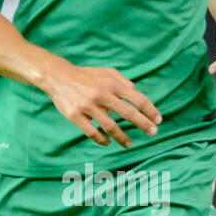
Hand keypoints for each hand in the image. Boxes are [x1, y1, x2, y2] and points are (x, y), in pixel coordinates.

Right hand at [43, 60, 160, 147]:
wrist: (58, 77)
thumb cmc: (86, 75)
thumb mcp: (107, 72)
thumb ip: (123, 81)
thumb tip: (136, 92)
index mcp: (112, 84)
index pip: (137, 98)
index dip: (150, 110)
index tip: (158, 120)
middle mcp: (102, 95)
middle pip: (128, 113)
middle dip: (143, 124)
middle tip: (153, 133)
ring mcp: (88, 106)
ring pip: (110, 127)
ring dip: (123, 137)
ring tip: (129, 143)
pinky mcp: (76, 116)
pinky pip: (92, 132)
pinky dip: (101, 139)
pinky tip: (108, 142)